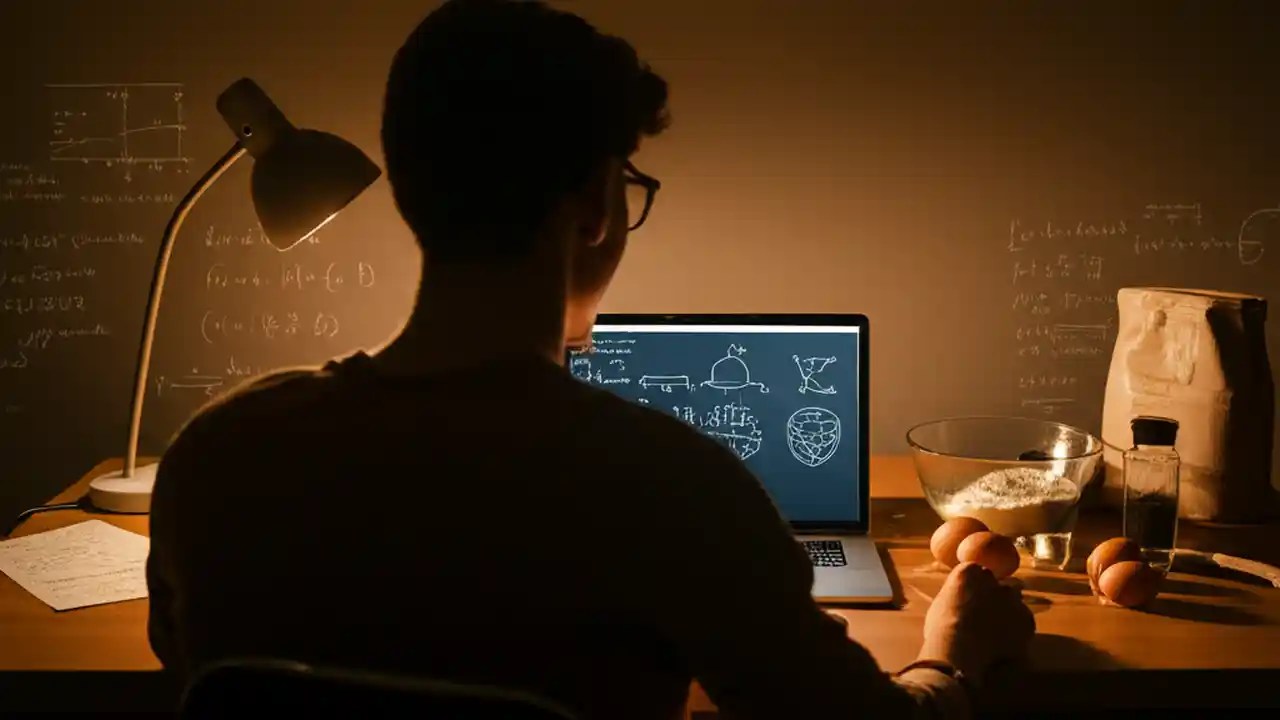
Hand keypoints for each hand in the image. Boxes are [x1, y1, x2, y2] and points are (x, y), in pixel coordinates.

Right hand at [916, 561, 1034, 685]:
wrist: (959, 650)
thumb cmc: (941, 627)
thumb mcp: (942, 603)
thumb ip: (958, 595)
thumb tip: (961, 600)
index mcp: (971, 571)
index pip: (978, 573)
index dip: (976, 589)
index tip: (971, 602)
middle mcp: (995, 579)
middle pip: (1000, 584)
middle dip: (996, 597)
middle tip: (986, 616)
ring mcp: (1013, 599)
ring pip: (1015, 602)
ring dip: (1009, 612)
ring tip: (997, 632)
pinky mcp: (1027, 619)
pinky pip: (1024, 622)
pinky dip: (1018, 630)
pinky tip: (1005, 643)